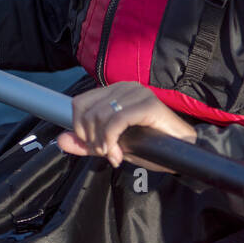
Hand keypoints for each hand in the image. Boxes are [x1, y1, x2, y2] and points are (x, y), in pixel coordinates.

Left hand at [56, 82, 196, 169]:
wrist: (182, 151)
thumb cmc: (150, 145)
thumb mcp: (112, 145)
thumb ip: (87, 143)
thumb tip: (61, 140)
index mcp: (115, 91)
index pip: (79, 103)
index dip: (80, 128)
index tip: (95, 147)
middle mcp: (125, 87)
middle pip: (86, 111)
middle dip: (91, 139)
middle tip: (106, 154)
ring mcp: (137, 93)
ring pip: (99, 116)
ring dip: (102, 143)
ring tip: (115, 155)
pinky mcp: (147, 104)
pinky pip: (116, 120)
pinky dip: (111, 140)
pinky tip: (119, 154)